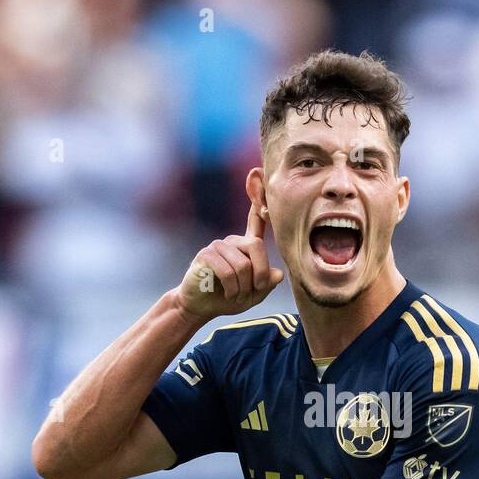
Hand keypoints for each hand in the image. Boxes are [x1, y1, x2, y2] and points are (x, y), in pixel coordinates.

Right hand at [175, 201, 284, 321]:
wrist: (200, 306)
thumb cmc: (227, 298)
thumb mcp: (254, 294)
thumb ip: (266, 284)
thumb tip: (278, 274)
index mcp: (246, 246)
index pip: (256, 220)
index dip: (259, 197)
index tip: (259, 172)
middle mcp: (233, 241)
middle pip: (256, 247)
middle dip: (260, 274)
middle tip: (256, 290)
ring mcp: (218, 246)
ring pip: (243, 265)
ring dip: (243, 288)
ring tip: (237, 296)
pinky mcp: (206, 255)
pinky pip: (228, 272)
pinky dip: (232, 289)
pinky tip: (228, 294)